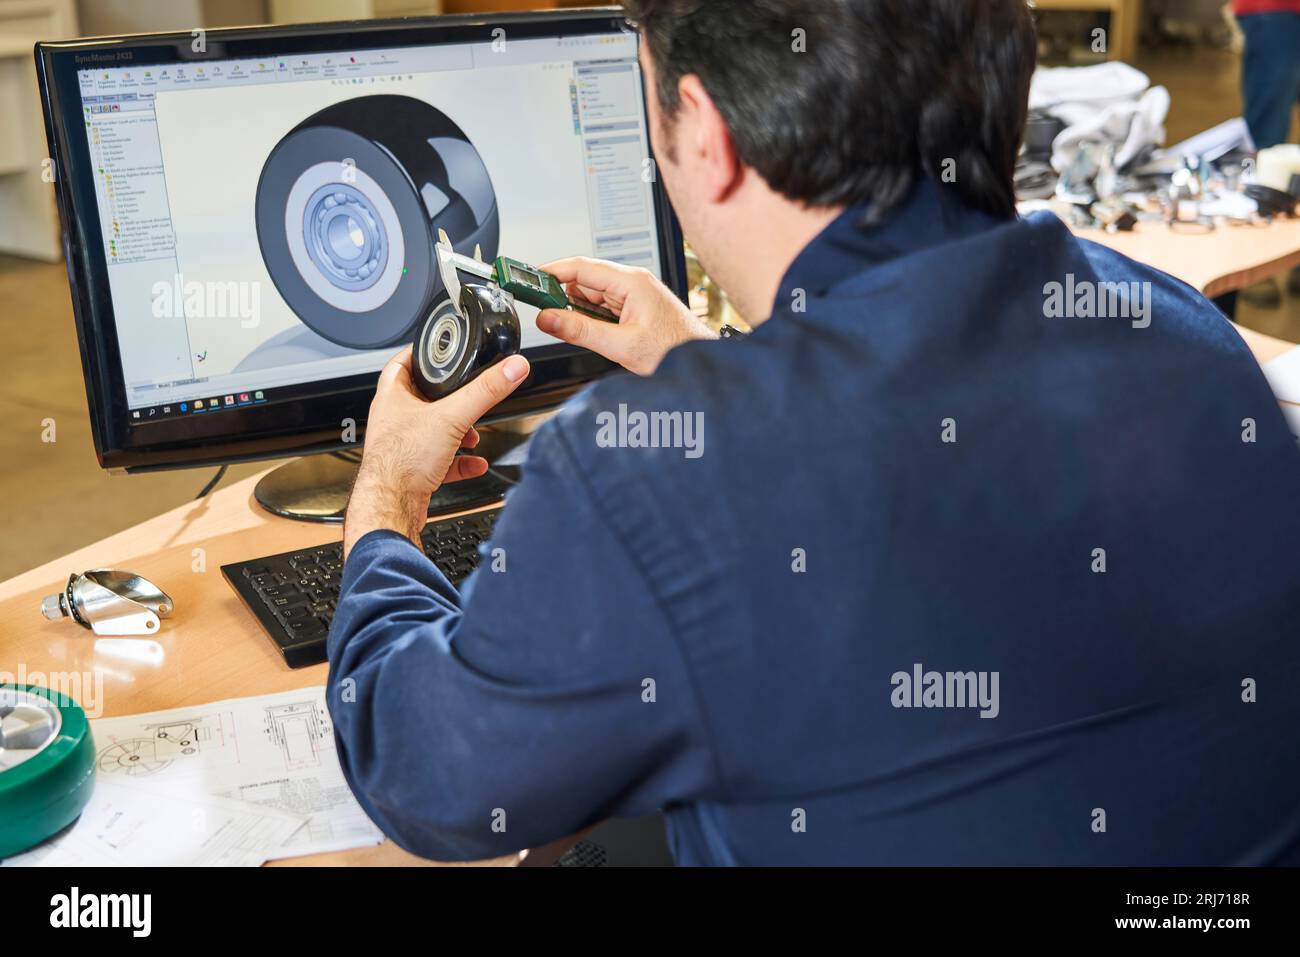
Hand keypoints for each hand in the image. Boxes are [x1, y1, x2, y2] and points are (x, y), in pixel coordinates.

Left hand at [343, 346, 529, 558]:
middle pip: (425, 399)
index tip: (442, 351)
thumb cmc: (400, 462)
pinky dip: (461, 462)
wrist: (392, 505)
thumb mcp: (452, 417)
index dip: (423, 354)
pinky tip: (476, 464)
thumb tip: (511, 369)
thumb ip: (485, 392)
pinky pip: (442, 460)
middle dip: (452, 400)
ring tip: (474, 435)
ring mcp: (404, 445)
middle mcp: (395, 419)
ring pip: (434, 430)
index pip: (403, 362)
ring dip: (458, 432)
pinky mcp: (413, 470)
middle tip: (469, 398)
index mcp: (393, 397)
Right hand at [535, 257, 714, 375]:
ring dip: (577, 310)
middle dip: (561, 295)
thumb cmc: (677, 350)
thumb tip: (550, 319)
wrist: (702, 362)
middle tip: (540, 310)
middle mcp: (633, 282)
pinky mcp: (635, 308)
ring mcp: (634, 295)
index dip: (550, 271)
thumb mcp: (622, 345)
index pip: (581, 266)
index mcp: (632, 282)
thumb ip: (582, 331)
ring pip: (592, 295)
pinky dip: (590, 317)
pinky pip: (603, 306)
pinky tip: (590, 332)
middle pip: (584, 280)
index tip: (528, 278)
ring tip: (570, 328)